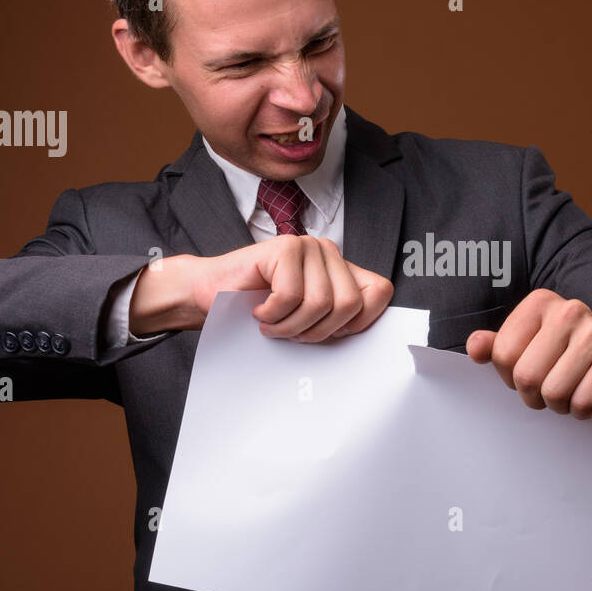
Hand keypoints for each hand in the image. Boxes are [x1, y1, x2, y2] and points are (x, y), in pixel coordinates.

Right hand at [129, 236, 393, 339]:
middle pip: (349, 304)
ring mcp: (307, 246)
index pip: (381, 292)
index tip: (330, 334)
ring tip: (273, 323)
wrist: (211, 295)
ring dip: (291, 326)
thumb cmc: (260, 311)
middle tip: (292, 332)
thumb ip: (337, 321)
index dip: (359, 322)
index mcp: (342, 270)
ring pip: (321, 303)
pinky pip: (291, 295)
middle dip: (319, 331)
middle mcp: (329, 253)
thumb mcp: (308, 321)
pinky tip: (260, 310)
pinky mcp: (284, 247)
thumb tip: (368, 344)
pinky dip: (272, 314)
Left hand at [463, 289, 591, 421]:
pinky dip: (582, 411)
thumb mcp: (527, 350)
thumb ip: (497, 348)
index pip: (502, 354)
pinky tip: (591, 396)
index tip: (528, 373)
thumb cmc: (564, 362)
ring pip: (553, 392)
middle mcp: (569, 310)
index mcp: (540, 303)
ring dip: (559, 406)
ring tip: (570, 392)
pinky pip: (582, 403)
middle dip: (534, 396)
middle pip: (526, 376)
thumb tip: (475, 347)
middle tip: (549, 390)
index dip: (510, 377)